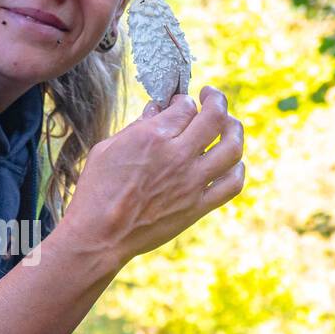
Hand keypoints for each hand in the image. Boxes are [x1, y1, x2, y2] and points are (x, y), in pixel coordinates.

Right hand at [61, 86, 245, 267]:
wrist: (100, 235)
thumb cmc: (97, 191)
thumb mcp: (107, 149)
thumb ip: (136, 127)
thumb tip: (156, 110)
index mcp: (153, 138)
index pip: (184, 106)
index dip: (184, 100)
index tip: (179, 103)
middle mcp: (178, 156)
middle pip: (215, 117)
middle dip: (215, 100)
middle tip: (210, 98)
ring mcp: (192, 183)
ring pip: (232, 147)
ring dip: (235, 130)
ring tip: (229, 125)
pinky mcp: (197, 207)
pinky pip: (232, 184)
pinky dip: (237, 169)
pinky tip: (232, 162)